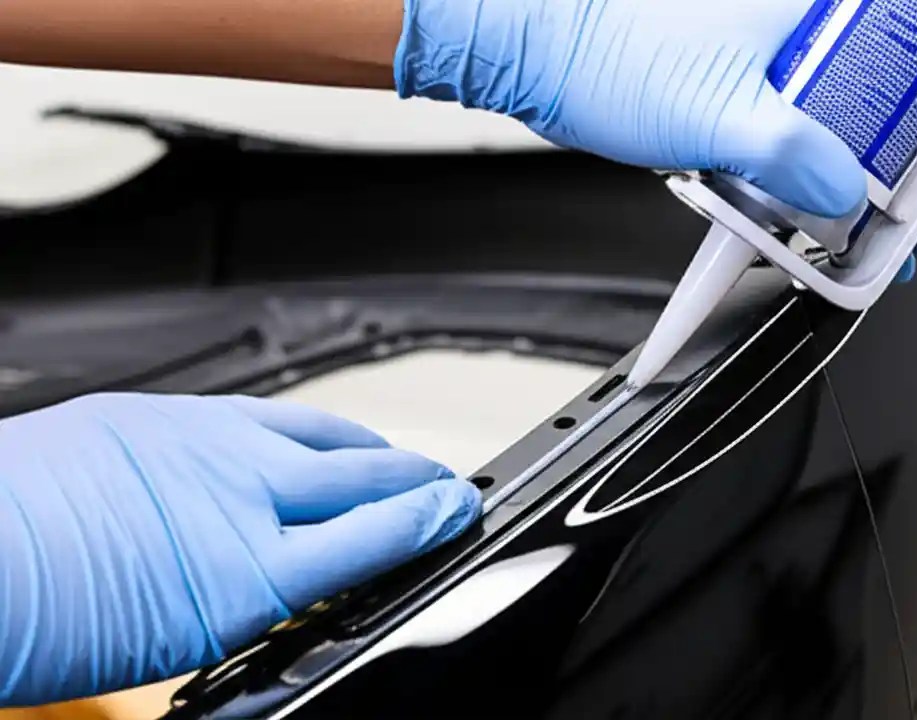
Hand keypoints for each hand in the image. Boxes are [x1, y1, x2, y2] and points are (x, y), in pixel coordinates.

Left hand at [0, 393, 479, 706]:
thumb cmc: (44, 618)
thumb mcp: (176, 643)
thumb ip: (262, 604)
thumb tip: (309, 590)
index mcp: (251, 572)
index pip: (374, 537)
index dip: (428, 523)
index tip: (458, 515)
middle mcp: (242, 494)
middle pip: (362, 479)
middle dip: (418, 482)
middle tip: (448, 487)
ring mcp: (208, 444)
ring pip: (319, 435)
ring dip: (369, 450)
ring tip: (395, 460)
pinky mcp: (172, 416)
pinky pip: (264, 411)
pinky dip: (306, 427)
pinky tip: (310, 434)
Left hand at [395, 0, 866, 217]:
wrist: (540, 55)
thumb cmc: (611, 52)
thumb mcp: (720, 112)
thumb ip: (794, 157)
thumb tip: (847, 198)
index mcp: (815, 16)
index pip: (913, 65)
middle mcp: (800, 37)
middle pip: (885, 106)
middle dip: (907, 171)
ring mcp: (768, 68)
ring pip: (837, 131)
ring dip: (856, 184)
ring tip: (872, 237)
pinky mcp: (736, 98)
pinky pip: (789, 144)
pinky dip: (803, 180)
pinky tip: (810, 216)